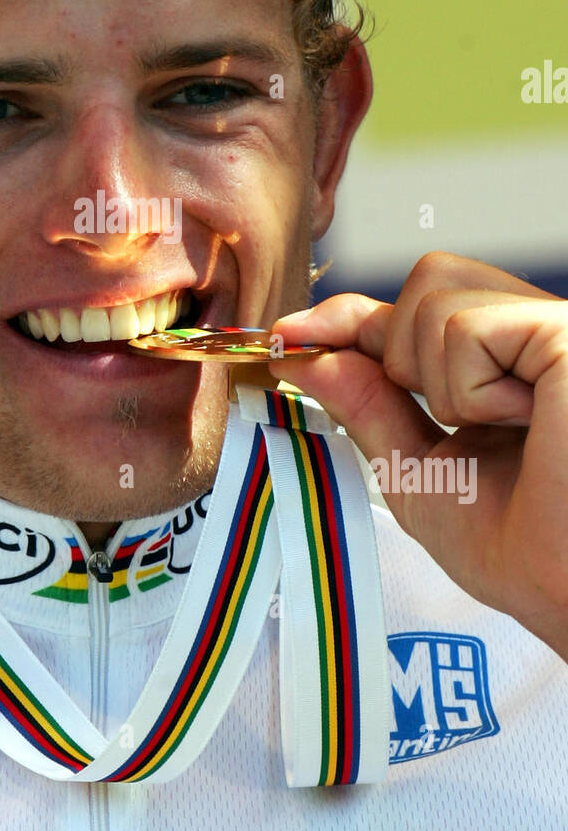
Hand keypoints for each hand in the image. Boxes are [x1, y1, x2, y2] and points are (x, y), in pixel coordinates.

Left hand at [267, 252, 567, 660]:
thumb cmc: (524, 553)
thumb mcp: (418, 470)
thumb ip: (366, 404)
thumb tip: (304, 352)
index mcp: (513, 362)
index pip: (420, 302)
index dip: (350, 315)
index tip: (289, 336)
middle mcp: (539, 334)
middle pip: (428, 277)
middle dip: (398, 351)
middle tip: (448, 422)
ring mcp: (555, 329)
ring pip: (436, 296)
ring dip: (438, 383)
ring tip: (501, 432)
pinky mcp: (566, 333)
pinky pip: (465, 327)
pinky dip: (469, 389)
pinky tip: (523, 425)